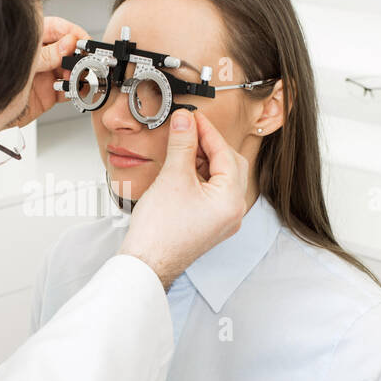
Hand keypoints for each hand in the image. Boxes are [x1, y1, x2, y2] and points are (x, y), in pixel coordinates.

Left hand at [14, 16, 87, 127]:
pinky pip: (68, 90)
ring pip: (70, 70)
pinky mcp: (48, 94)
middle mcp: (40, 56)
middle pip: (68, 50)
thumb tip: (67, 44)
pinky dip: (76, 90)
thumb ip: (45, 54)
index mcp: (31, 39)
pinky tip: (76, 88)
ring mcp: (45, 75)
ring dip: (78, 73)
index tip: (84, 40)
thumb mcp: (22, 61)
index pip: (58, 28)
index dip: (73, 32)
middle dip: (78, 55)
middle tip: (83, 60)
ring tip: (79, 76)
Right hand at [117, 109, 248, 291]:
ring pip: (221, 179)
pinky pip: (213, 193)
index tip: (193, 118)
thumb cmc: (159, 232)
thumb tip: (185, 121)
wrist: (146, 263)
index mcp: (231, 200)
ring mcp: (223, 220)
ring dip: (205, 161)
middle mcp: (233, 212)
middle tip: (189, 131)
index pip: (225, 154)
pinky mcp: (210, 224)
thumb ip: (182, 144)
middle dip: (210, 146)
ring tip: (182, 150)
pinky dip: (201, 177)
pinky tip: (183, 170)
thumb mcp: (172, 177)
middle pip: (230, 165)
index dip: (208, 131)